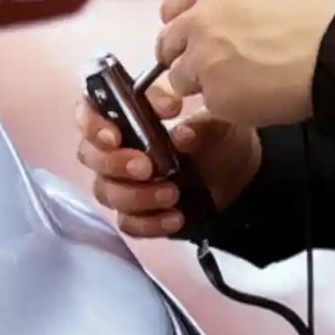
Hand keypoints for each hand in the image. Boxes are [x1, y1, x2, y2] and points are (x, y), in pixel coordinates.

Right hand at [74, 86, 260, 238]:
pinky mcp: (141, 213)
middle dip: (114, 163)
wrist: (245, 170)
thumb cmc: (218, 132)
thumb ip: (195, 117)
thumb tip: (179, 134)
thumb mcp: (215, 113)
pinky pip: (129, 224)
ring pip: (107, 192)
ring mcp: (126, 183)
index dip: (92, 124)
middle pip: (90, 156)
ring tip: (173, 193)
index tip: (115, 135)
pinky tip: (177, 216)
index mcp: (128, 114)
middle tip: (146, 167)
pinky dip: (151, 222)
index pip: (89, 111)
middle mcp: (118, 147)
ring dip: (136, 194)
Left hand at [156, 0, 334, 127]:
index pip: (172, 8)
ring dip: (202, 83)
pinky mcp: (214, 92)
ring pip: (179, 78)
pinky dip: (223, 105)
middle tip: (208, 69)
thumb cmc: (316, 17)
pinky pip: (206, 103)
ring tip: (239, 85)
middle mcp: (200, 19)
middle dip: (182, 57)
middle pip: (166, 43)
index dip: (182, 26)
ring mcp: (203, 56)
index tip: (195, 39)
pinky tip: (252, 97)